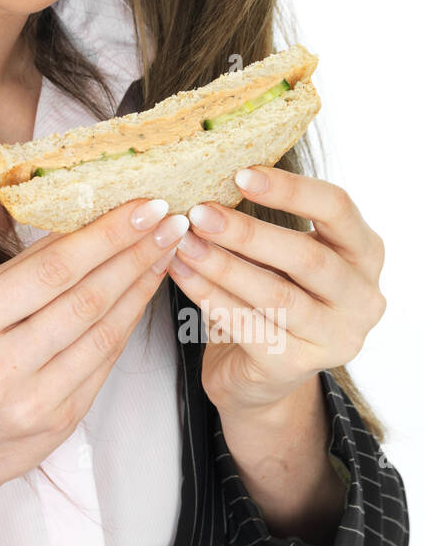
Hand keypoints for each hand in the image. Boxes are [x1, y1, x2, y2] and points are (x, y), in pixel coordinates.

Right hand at [0, 198, 189, 509]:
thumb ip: (20, 273)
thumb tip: (81, 225)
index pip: (51, 271)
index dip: (105, 236)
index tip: (141, 207)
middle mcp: (1, 365)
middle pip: (86, 299)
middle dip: (135, 254)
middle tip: (170, 221)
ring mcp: (34, 400)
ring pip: (104, 332)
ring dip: (141, 287)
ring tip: (165, 251)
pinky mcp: (61, 422)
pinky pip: (104, 363)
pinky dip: (128, 323)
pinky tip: (142, 294)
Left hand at [166, 164, 386, 415]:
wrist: (260, 371)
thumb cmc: (272, 293)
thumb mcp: (281, 254)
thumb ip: (266, 221)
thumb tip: (209, 179)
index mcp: (365, 253)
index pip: (338, 209)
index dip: (290, 189)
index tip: (240, 173)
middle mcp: (362, 298)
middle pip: (308, 257)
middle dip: (248, 233)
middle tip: (199, 213)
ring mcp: (335, 338)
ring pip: (276, 295)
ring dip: (222, 266)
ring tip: (183, 242)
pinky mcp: (296, 367)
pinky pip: (248, 326)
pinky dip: (209, 296)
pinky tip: (180, 273)